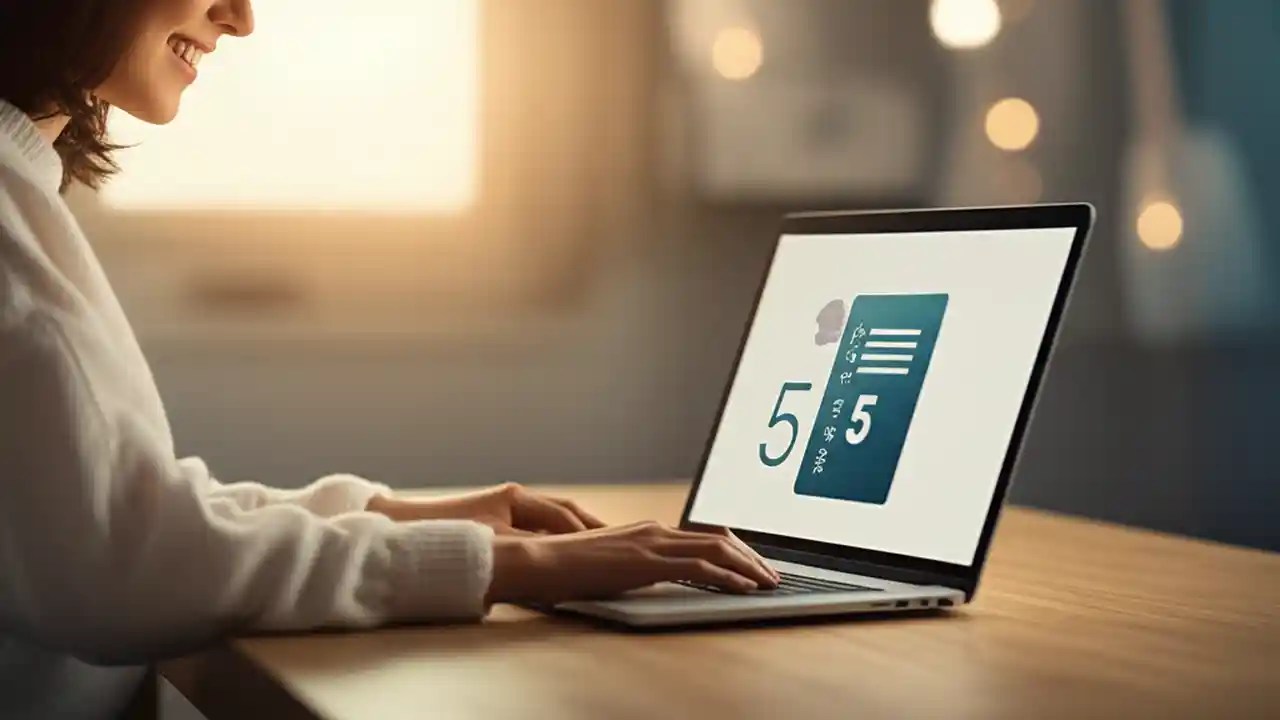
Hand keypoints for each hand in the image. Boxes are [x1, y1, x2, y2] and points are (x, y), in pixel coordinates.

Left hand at [367, 483, 605, 535]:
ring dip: (575, 534)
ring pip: (550, 520)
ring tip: (599, 550)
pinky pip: (533, 527)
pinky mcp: (488, 520)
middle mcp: (510, 498)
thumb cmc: (437, 536)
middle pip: (564, 514)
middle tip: (622, 547)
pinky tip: (559, 554)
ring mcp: (499, 508)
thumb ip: (531, 551)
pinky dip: (554, 538)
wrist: (390, 529)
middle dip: (592, 530)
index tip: (613, 551)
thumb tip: (566, 555)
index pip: (564, 518)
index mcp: (514, 498)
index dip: (590, 536)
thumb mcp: (491, 547)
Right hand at [485, 521, 781, 604]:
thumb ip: (639, 568)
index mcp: (648, 531)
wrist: (540, 561)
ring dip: (748, 565)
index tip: (754, 565)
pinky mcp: (647, 562)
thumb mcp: (614, 566)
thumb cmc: (569, 569)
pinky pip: (698, 567)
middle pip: (718, 538)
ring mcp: (651, 543)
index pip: (704, 536)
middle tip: (772, 575)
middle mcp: (655, 530)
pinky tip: (742, 587)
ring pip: (716, 548)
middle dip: (751, 557)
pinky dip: (727, 576)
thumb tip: (661, 579)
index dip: (735, 550)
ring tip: (767, 582)